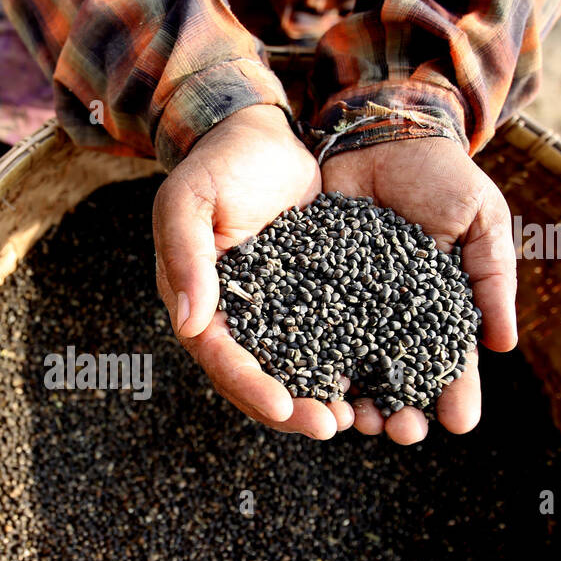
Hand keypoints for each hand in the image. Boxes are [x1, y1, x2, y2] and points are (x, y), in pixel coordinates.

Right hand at [154, 105, 352, 439]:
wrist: (259, 134)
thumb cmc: (217, 164)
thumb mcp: (190, 202)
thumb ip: (187, 258)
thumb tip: (191, 326)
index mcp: (196, 304)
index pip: (219, 359)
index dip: (250, 387)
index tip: (285, 408)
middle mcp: (230, 319)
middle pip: (255, 379)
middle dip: (291, 410)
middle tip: (331, 426)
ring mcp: (270, 312)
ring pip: (291, 370)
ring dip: (318, 398)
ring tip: (354, 419)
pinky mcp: (306, 297)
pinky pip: (323, 340)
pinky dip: (342, 364)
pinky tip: (372, 381)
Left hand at [320, 137, 517, 442]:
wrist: (381, 134)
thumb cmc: (441, 178)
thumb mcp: (481, 223)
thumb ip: (491, 280)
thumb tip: (504, 345)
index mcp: (436, 308)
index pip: (448, 362)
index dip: (454, 393)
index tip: (458, 424)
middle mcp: (390, 317)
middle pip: (395, 377)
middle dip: (401, 410)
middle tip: (401, 433)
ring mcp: (348, 306)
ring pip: (350, 366)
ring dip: (354, 399)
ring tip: (356, 422)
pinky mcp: (308, 288)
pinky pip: (306, 331)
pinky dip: (308, 362)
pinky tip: (310, 387)